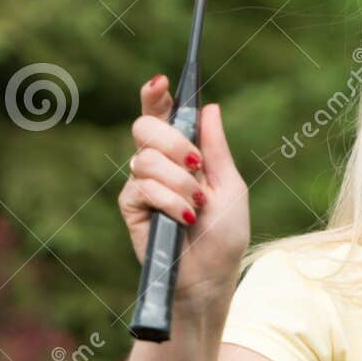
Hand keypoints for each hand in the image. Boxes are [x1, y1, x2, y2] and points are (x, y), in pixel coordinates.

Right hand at [119, 74, 249, 312]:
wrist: (209, 278)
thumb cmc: (224, 236)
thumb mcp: (230, 187)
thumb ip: (216, 149)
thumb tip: (211, 107)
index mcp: (184, 154)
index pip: (163, 116)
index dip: (156, 96)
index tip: (161, 82)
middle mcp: (159, 164)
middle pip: (145, 127)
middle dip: (172, 140)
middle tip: (195, 164)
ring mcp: (143, 184)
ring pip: (146, 158)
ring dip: (179, 182)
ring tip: (197, 206)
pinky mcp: (131, 207)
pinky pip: (142, 187)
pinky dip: (168, 200)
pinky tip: (184, 216)